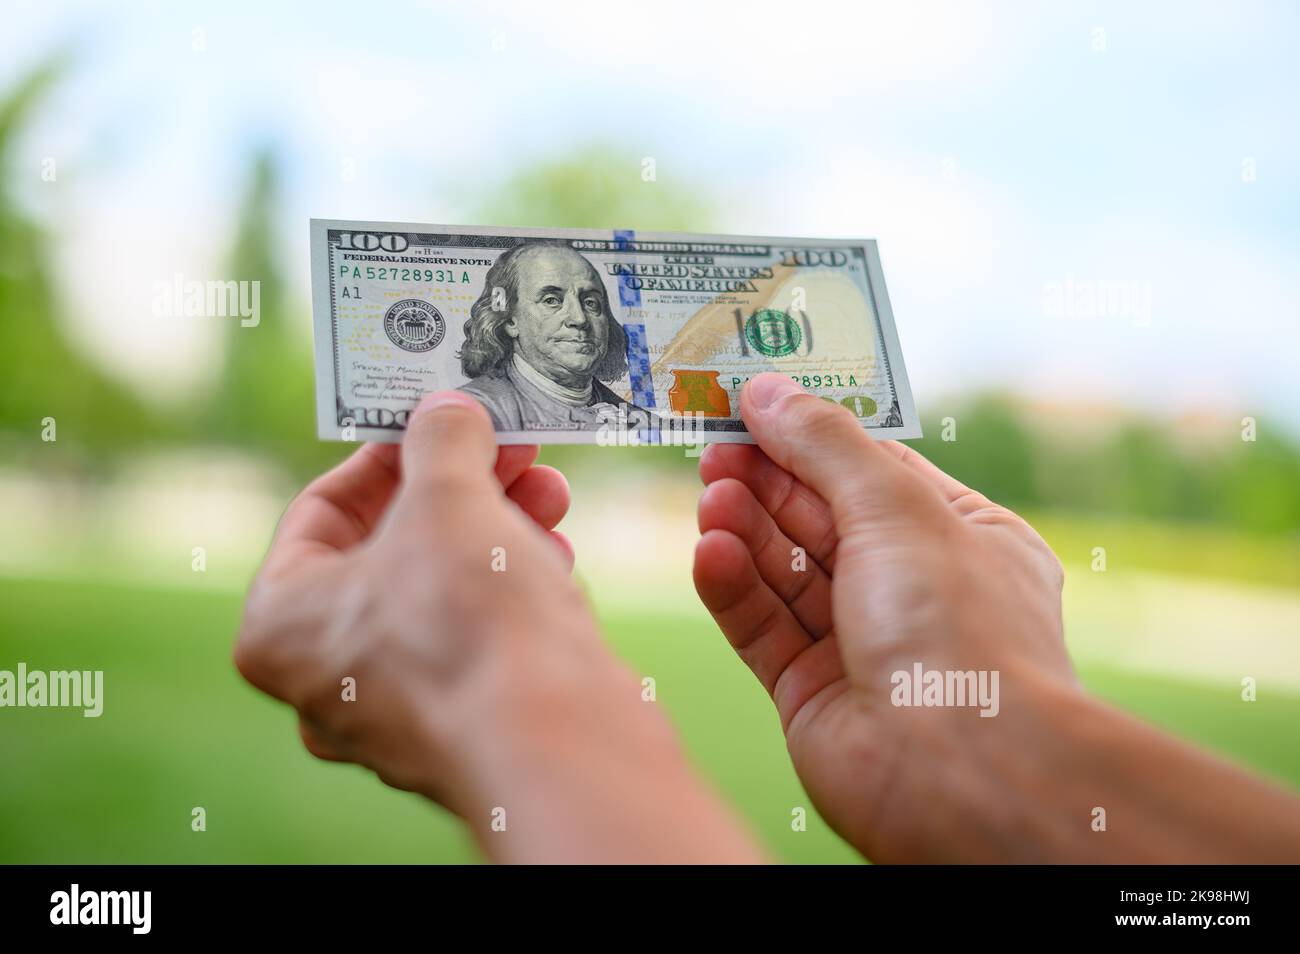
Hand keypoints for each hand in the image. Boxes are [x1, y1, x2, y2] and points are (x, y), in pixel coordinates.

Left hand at [236, 392, 763, 862]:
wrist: (555, 746)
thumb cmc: (470, 621)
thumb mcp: (448, 497)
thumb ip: (441, 440)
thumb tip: (447, 412)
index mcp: (281, 625)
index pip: (322, 509)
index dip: (388, 452)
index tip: (439, 419)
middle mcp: (327, 677)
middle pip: (393, 547)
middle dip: (463, 487)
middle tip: (511, 448)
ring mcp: (397, 709)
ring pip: (444, 590)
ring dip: (500, 529)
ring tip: (550, 493)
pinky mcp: (465, 726)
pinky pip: (481, 637)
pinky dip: (515, 590)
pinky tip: (557, 555)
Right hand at [695, 374, 1299, 862]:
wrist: (960, 773)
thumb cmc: (958, 630)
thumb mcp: (895, 506)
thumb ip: (824, 445)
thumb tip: (767, 391)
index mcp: (963, 538)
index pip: (874, 471)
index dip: (812, 436)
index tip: (750, 407)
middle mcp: (915, 591)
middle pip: (821, 520)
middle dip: (768, 482)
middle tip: (712, 450)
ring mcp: (863, 645)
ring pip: (786, 573)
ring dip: (746, 531)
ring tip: (710, 497)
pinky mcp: (814, 693)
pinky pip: (764, 627)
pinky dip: (734, 588)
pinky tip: (710, 553)